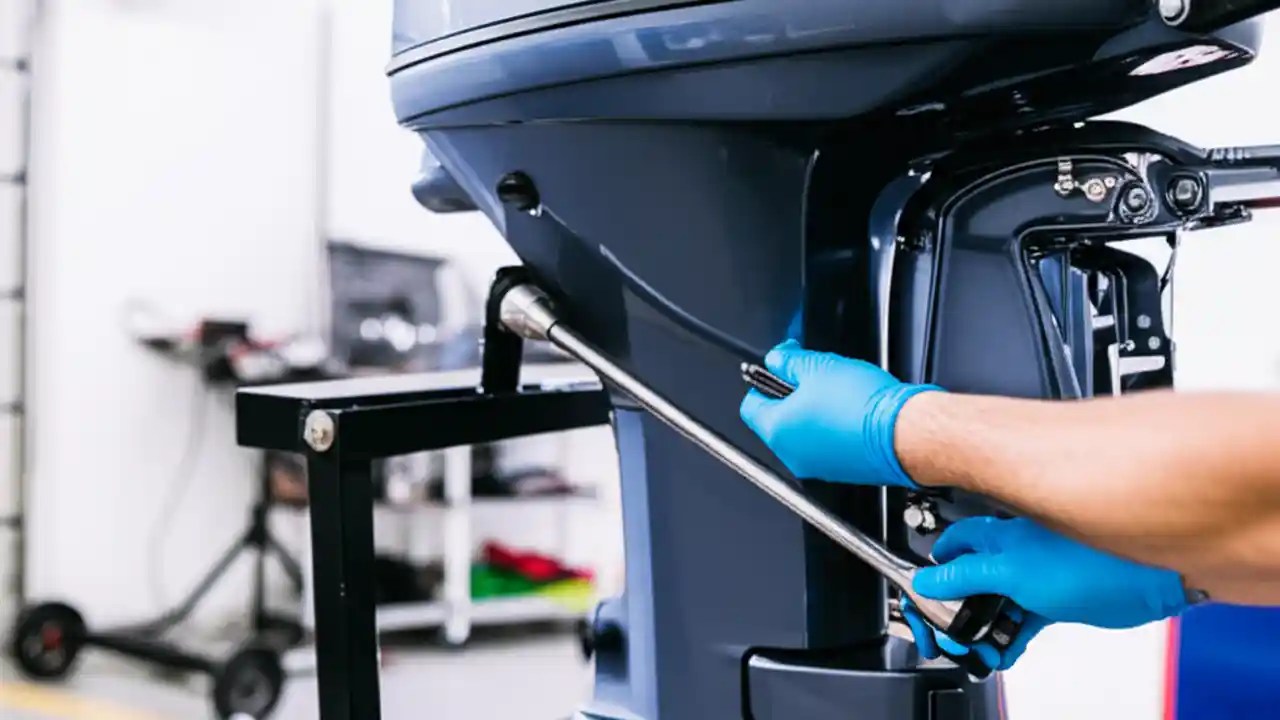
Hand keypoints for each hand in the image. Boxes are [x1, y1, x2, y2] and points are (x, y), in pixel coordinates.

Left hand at [738, 339, 939, 486]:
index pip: (750, 405)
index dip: (763, 383)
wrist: (904, 432)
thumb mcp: (818, 366)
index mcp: (777, 430)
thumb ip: (788, 360)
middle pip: (777, 421)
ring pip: (803, 435)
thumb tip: (777, 359)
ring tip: (837, 396)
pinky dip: (833, 431)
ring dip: (813, 414)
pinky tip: (851, 415)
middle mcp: (792, 455)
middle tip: (814, 378)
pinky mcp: (840, 472)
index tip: (781, 370)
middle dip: (792, 397)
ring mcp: (816, 467)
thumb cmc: (864, 405)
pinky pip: (826, 448)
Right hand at [902, 517, 1191, 669]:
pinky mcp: (1049, 600)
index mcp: (994, 535)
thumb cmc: (1088, 562)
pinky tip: (1004, 653)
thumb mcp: (1012, 573)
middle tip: (949, 637)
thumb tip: (927, 581)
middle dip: (953, 612)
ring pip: (991, 605)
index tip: (921, 602)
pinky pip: (1018, 621)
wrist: (1146, 579)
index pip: (946, 549)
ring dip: (981, 630)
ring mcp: (1029, 577)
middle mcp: (1009, 553)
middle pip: (966, 582)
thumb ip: (967, 577)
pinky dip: (1008, 638)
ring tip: (980, 652)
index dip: (930, 573)